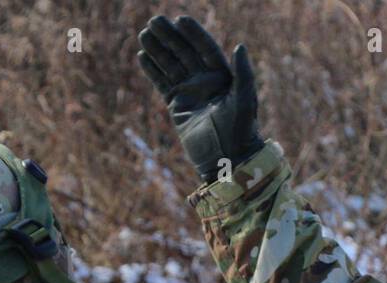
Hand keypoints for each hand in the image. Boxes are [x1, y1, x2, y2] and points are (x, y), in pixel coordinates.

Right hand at [138, 14, 263, 182]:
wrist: (226, 159)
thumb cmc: (241, 131)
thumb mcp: (244, 100)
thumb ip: (244, 73)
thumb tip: (240, 46)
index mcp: (223, 76)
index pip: (205, 48)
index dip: (193, 34)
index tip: (180, 19)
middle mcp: (205, 81)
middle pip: (184, 52)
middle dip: (170, 37)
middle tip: (154, 20)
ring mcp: (190, 93)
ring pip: (171, 65)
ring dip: (158, 49)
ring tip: (144, 33)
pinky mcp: (177, 106)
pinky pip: (162, 83)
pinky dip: (152, 70)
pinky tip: (142, 55)